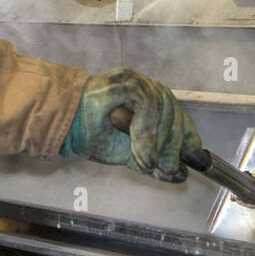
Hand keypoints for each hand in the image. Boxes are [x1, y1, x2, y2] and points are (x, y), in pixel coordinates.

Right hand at [59, 69, 197, 182]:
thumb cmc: (91, 135)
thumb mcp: (128, 155)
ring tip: (149, 164)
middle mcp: (147, 89)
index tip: (191, 160)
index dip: (187, 138)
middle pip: (174, 114)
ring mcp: (137, 82)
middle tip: (166, 168)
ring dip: (158, 142)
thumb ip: (153, 163)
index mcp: (151, 103)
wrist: (63, 126)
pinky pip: (147, 105)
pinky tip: (142, 153)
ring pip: (164, 109)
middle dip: (173, 146)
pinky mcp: (127, 81)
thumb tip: (180, 175)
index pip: (177, 118)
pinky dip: (147, 133)